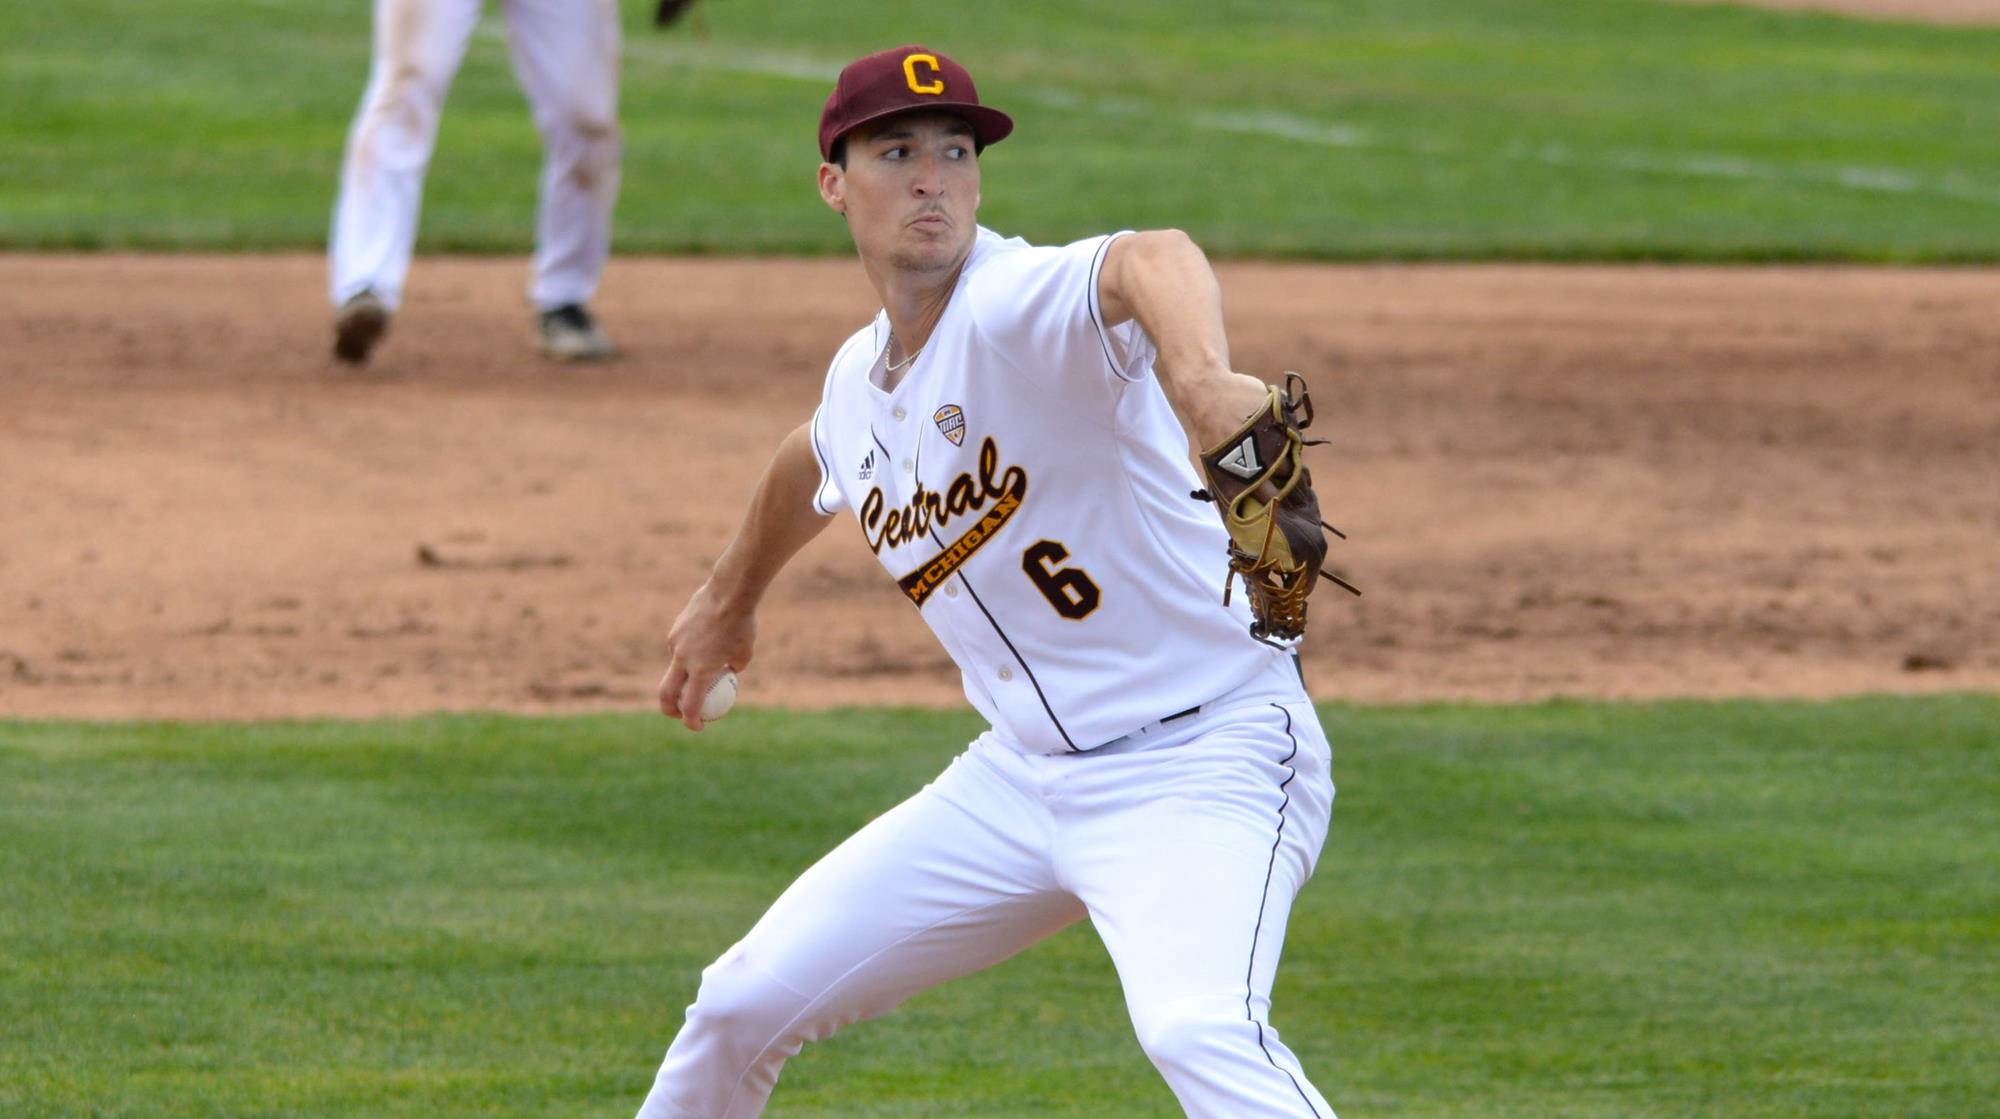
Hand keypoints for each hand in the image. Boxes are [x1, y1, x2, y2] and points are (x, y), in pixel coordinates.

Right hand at [656, 581, 755, 731]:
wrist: (729, 592)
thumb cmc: (742, 625)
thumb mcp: (744, 654)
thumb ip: (731, 669)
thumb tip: (725, 676)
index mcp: (701, 669)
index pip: (690, 705)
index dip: (691, 721)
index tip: (698, 726)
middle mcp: (683, 658)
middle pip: (666, 693)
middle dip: (670, 709)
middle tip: (680, 714)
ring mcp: (675, 643)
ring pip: (675, 667)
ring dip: (686, 674)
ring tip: (706, 664)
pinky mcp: (674, 630)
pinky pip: (678, 648)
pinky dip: (688, 653)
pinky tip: (704, 641)